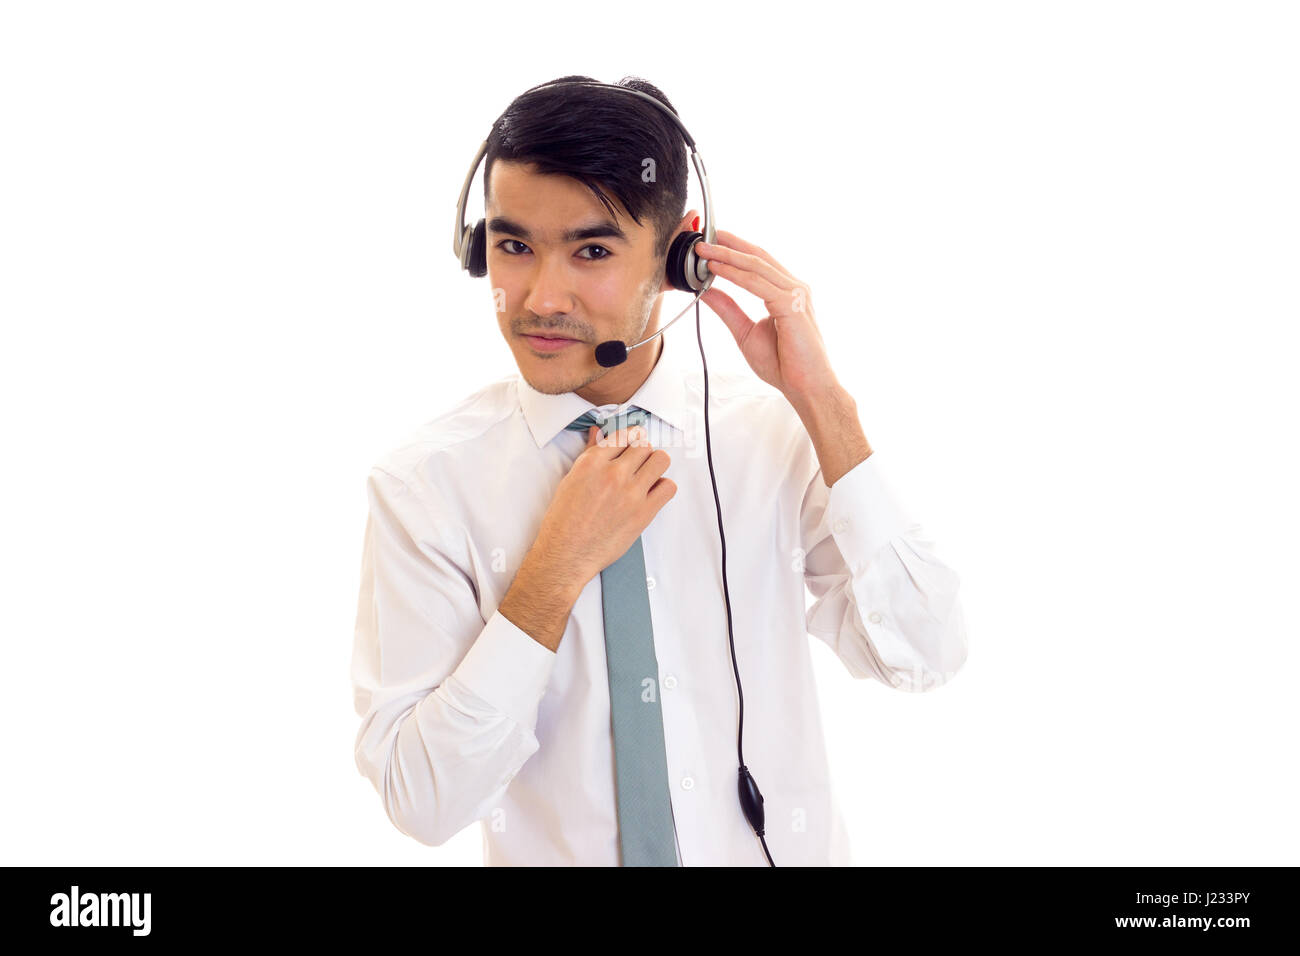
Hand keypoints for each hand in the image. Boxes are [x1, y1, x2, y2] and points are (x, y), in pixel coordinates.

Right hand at [532, 423, 676, 586]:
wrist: (567, 553)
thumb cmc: (564, 520)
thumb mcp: (571, 480)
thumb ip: (589, 454)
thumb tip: (597, 434)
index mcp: (592, 462)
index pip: (623, 434)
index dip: (629, 438)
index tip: (631, 444)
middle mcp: (613, 473)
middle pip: (644, 444)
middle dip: (642, 451)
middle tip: (638, 463)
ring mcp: (630, 492)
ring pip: (660, 459)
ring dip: (656, 464)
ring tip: (647, 475)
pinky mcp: (644, 512)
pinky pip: (668, 487)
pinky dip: (663, 487)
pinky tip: (652, 493)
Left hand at [695, 229, 839, 402]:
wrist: (806, 387)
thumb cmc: (784, 364)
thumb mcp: (746, 333)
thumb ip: (728, 310)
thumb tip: (706, 292)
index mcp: (785, 292)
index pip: (758, 262)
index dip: (734, 249)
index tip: (709, 242)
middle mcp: (793, 288)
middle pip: (757, 257)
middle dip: (728, 245)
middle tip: (702, 237)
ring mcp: (795, 294)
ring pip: (756, 266)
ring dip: (727, 256)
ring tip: (703, 250)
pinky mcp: (792, 305)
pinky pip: (758, 284)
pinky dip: (735, 275)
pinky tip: (716, 270)